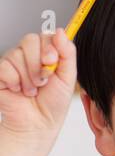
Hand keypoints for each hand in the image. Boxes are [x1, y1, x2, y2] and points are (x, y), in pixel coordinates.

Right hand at [0, 29, 77, 155]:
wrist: (37, 125)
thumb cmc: (53, 104)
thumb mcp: (67, 77)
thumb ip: (67, 53)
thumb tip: (61, 31)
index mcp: (47, 55)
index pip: (46, 35)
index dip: (49, 46)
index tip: (52, 61)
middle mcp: (29, 56)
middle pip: (30, 40)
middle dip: (38, 62)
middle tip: (43, 80)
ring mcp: (13, 64)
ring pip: (16, 54)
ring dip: (28, 76)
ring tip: (32, 90)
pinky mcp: (0, 75)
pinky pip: (4, 67)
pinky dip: (14, 81)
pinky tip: (19, 91)